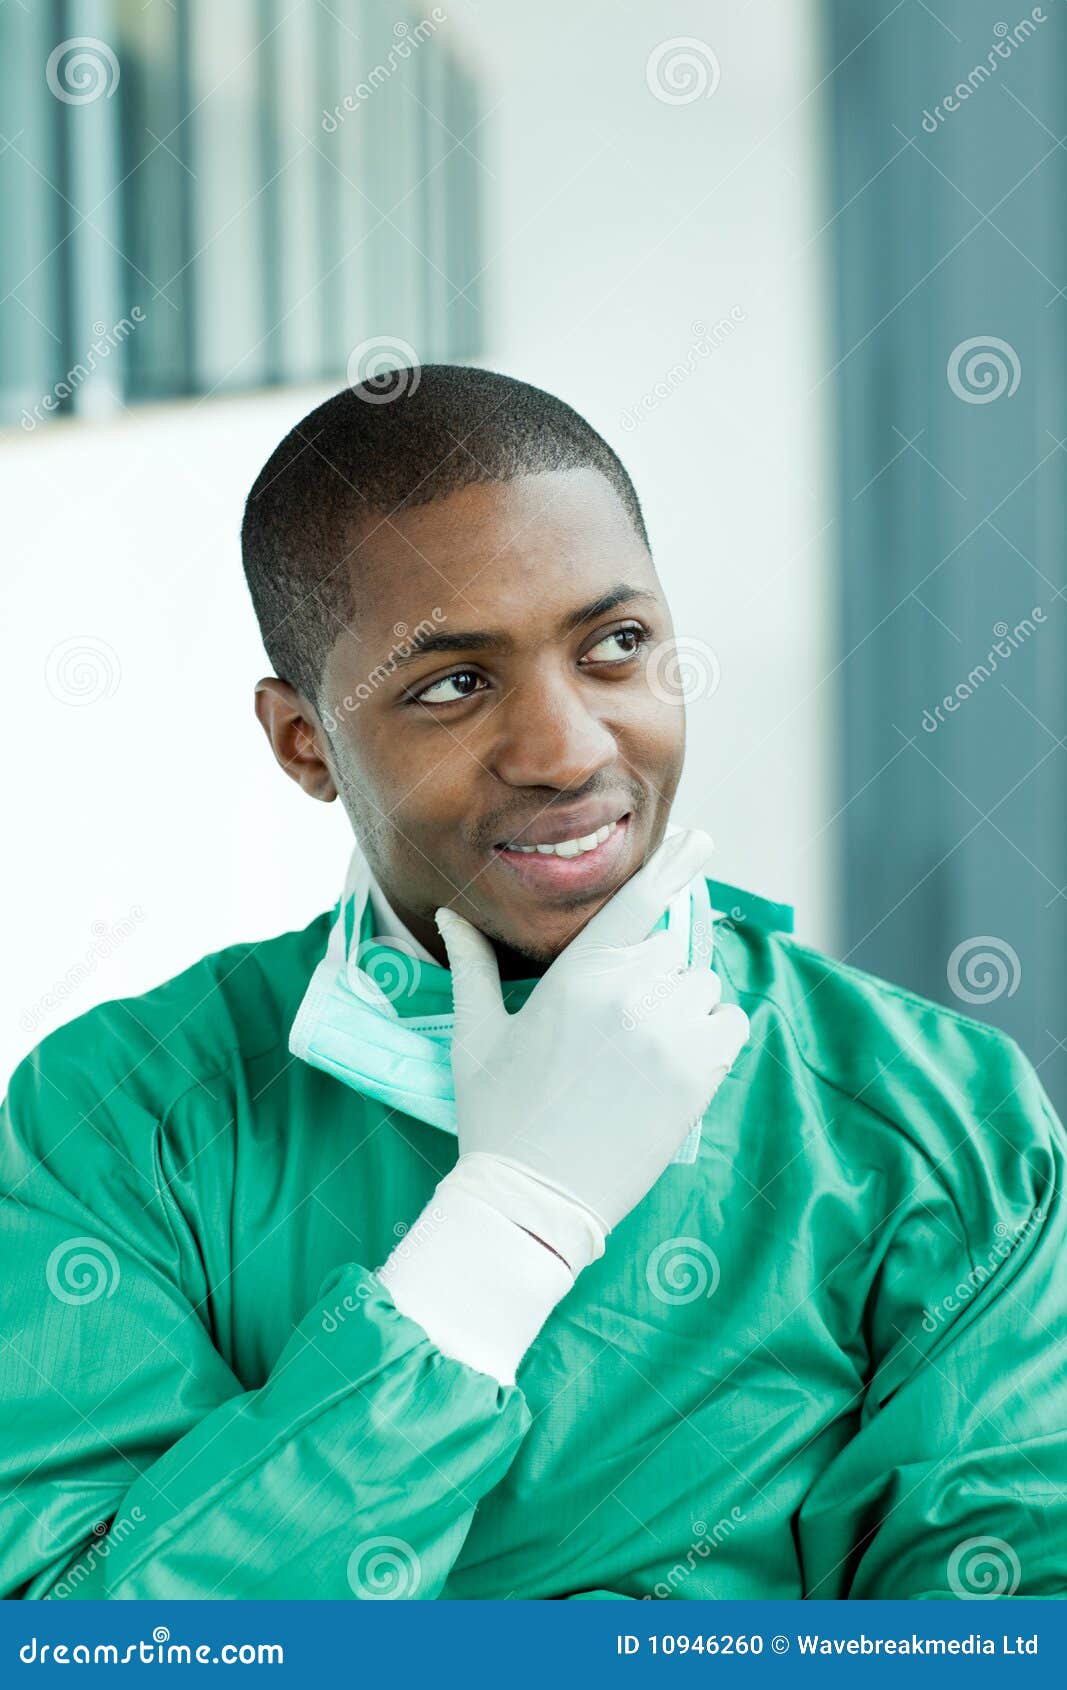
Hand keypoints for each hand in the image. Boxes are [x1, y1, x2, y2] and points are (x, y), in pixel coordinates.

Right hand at [436, 827, 749, 1238]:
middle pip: (667, 947)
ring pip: (700, 983)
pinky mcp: (699, 1075)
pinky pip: (729, 1022)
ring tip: (636, 1052)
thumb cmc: (497, 1115)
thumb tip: (447, 914)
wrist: (533, 1201)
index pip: (637, 899)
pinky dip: (712, 1033)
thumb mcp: (477, 1035)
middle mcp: (631, 993)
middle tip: (613, 1027)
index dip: (673, 862)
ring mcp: (670, 1033)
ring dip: (680, 1004)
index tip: (700, 839)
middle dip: (649, 974)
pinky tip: (672, 1062)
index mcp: (578, 975)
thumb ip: (472, 965)